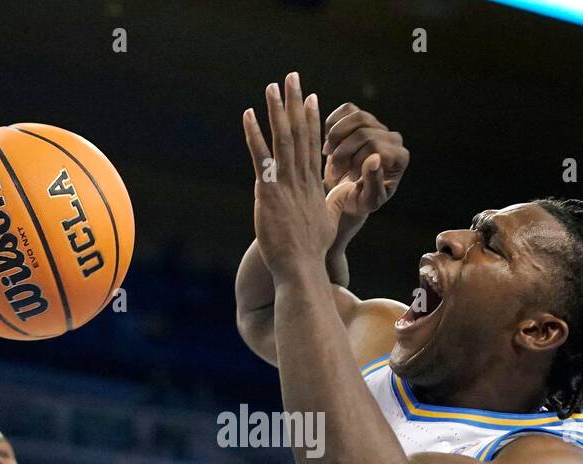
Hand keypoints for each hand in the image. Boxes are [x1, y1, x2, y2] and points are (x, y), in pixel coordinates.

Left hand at [242, 73, 334, 281]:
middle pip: (300, 133)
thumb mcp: (327, 225)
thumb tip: (334, 207)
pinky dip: (254, 134)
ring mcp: (286, 183)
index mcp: (313, 186)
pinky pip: (261, 156)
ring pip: (283, 138)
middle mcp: (302, 179)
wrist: (301, 267)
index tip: (311, 98)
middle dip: (295, 103)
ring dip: (276, 110)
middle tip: (292, 77)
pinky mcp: (269, 191)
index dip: (312, 119)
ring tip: (272, 86)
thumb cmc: (312, 253)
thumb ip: (327, 209)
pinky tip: (248, 115)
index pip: (314, 145)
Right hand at [322, 103, 408, 220]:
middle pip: (365, 132)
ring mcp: (378, 126)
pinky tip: (329, 144)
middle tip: (336, 171)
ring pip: (357, 116)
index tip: (349, 177)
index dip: (357, 160)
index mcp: (399, 158)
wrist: (346, 192)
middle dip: (344, 152)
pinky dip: (332, 124)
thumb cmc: (359, 200)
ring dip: (336, 137)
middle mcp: (392, 139)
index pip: (376, 147)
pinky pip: (347, 109)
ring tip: (329, 155)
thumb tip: (375, 158)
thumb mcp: (367, 200)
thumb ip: (373, 183)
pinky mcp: (361, 119)